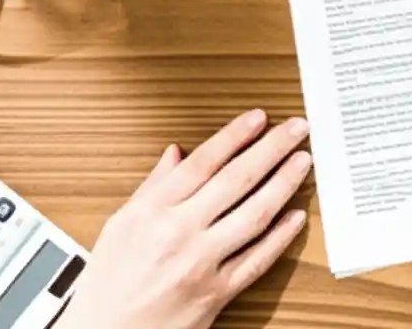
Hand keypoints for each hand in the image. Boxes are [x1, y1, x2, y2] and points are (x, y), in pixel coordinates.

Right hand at [56, 110, 312, 328]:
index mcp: (153, 211)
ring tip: (302, 162)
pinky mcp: (217, 293)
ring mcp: (201, 264)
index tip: (259, 117)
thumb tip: (176, 155)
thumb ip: (153, 187)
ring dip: (283, 185)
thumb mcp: (120, 224)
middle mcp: (179, 233)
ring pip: (254, 215)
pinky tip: (295, 216)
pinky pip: (257, 260)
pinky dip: (280, 237)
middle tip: (297, 129)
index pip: (203, 162)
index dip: (236, 136)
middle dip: (272, 149)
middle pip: (236, 181)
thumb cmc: (109, 282)